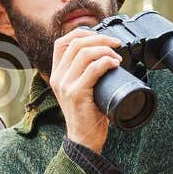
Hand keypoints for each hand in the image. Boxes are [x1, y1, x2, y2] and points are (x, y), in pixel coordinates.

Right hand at [48, 28, 122, 151]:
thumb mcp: (81, 89)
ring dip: (105, 50)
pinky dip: (107, 62)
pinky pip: (93, 68)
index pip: (62, 42)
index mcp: (56, 74)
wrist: (84, 139)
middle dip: (99, 39)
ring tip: (116, 57)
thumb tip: (105, 54)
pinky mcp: (76, 93)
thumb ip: (85, 73)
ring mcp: (65, 85)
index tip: (99, 36)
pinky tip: (115, 64)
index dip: (81, 33)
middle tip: (115, 44)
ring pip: (84, 53)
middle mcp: (57, 77)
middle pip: (75, 43)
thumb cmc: (88, 114)